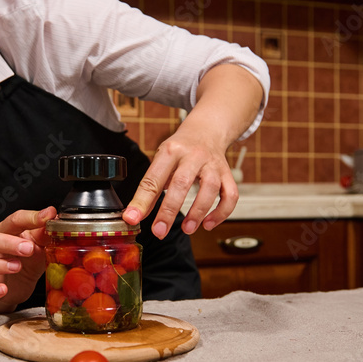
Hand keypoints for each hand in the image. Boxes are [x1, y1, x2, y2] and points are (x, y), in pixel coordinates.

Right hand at [0, 207, 55, 307]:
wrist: (18, 287)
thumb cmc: (27, 261)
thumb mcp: (39, 246)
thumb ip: (43, 234)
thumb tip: (53, 217)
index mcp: (6, 234)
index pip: (13, 221)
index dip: (30, 218)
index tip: (48, 216)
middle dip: (7, 242)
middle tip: (29, 248)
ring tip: (17, 267)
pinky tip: (2, 290)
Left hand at [122, 128, 237, 238]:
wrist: (207, 130)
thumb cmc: (180, 149)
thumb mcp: (161, 160)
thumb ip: (150, 187)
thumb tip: (136, 215)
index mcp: (170, 150)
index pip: (154, 178)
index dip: (142, 201)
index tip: (132, 218)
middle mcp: (193, 155)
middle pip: (181, 182)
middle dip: (169, 210)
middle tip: (159, 231)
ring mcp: (212, 164)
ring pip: (210, 188)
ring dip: (198, 212)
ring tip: (187, 229)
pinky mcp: (227, 173)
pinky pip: (230, 195)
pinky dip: (221, 213)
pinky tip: (208, 224)